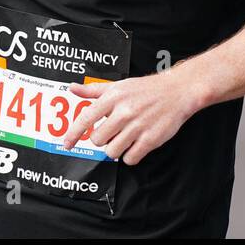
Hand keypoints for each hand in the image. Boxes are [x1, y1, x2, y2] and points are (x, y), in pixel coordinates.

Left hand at [60, 69, 199, 165]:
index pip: (85, 119)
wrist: (177, 91)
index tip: (66, 144)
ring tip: (126, 137)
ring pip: (112, 151)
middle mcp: (123, 111)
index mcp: (113, 97)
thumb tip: (72, 88)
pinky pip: (130, 158)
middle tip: (113, 132)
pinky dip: (131, 156)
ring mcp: (137, 126)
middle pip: (97, 139)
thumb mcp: (119, 86)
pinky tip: (136, 144)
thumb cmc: (146, 89)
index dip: (73, 134)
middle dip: (103, 139)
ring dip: (116, 148)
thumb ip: (94, 90)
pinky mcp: (150, 139)